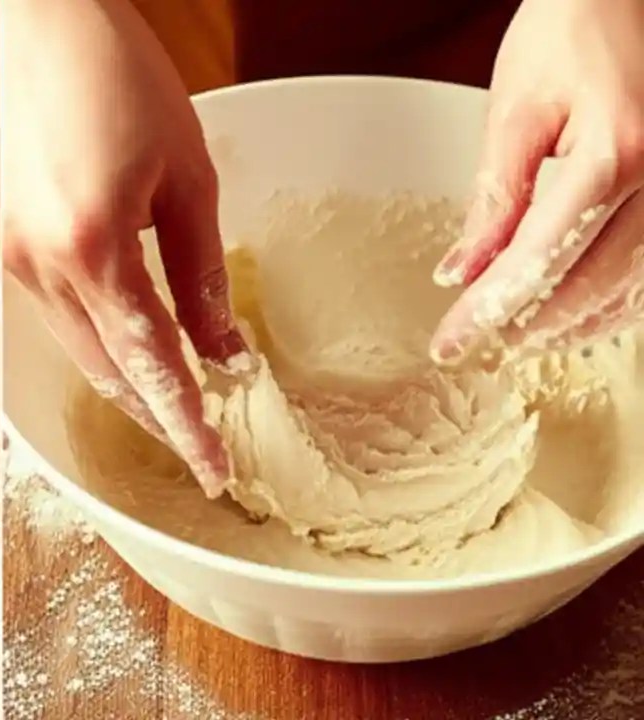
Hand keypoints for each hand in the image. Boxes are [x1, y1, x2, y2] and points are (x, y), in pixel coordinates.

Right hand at [1, 0, 242, 495]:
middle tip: (201, 448)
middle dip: (156, 416)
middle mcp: (39, 263)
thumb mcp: (184, 172)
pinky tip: (126, 343)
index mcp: (91, 246)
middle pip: (106, 371)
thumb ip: (203, 271)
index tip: (213, 468)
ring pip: (77, 350)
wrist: (37, 25)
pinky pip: (56, 315)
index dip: (186, 423)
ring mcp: (14, 256)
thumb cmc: (107, 71)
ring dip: (127, 383)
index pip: (150, 363)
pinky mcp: (6, 242)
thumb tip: (224, 342)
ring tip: (174, 406)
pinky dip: (97, 341)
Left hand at [430, 0, 643, 361]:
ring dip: (576, 321)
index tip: (451, 342)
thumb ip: (494, 199)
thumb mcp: (515, 111)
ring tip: (521, 335)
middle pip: (593, 283)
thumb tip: (461, 271)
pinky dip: (612, 297)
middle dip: (532, 324)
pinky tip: (576, 310)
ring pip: (632, 286)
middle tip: (480, 344)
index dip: (490, 309)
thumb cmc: (571, 31)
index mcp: (616, 152)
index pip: (539, 258)